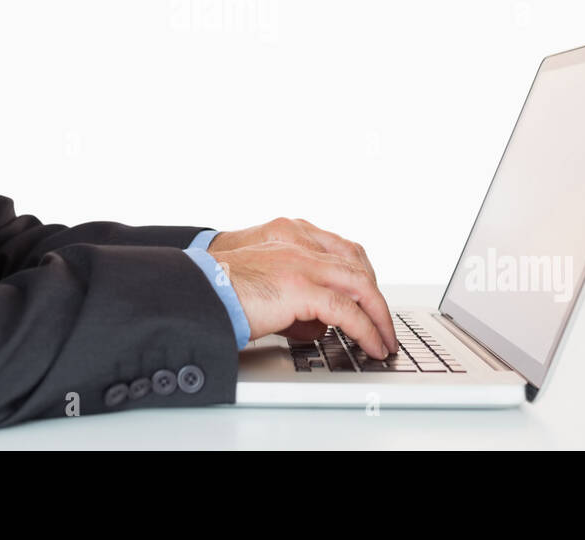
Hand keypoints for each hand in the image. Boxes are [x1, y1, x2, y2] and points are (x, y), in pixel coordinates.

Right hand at [208, 220, 396, 357]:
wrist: (197, 291)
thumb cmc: (222, 293)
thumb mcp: (267, 289)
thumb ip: (295, 299)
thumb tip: (316, 325)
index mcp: (291, 239)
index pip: (344, 252)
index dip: (365, 279)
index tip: (372, 303)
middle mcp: (300, 246)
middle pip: (359, 267)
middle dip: (378, 301)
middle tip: (386, 327)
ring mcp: (302, 265)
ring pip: (360, 287)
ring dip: (379, 318)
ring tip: (384, 342)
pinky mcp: (300, 289)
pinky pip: (347, 312)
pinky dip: (365, 331)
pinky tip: (371, 346)